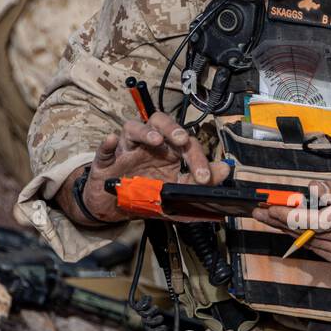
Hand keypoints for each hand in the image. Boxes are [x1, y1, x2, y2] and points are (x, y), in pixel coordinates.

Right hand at [64, 112, 229, 224]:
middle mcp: (148, 144)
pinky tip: (112, 141)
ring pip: (133, 128)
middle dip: (174, 131)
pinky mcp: (106, 159)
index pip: (186, 143)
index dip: (197, 157)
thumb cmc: (145, 192)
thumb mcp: (175, 191)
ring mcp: (126, 149)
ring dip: (145, 131)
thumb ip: (198, 181)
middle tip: (183, 142)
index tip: (205, 177)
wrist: (115, 206)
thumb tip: (225, 170)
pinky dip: (108, 144)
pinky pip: (104, 148)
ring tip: (156, 140)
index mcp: (168, 150)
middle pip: (162, 124)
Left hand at [253, 168, 330, 265]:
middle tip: (259, 210)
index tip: (271, 207)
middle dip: (282, 221)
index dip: (291, 216)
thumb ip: (329, 188)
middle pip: (310, 233)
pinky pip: (318, 248)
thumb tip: (305, 194)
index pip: (318, 221)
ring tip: (267, 216)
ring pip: (311, 242)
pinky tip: (287, 226)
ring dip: (287, 229)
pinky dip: (302, 236)